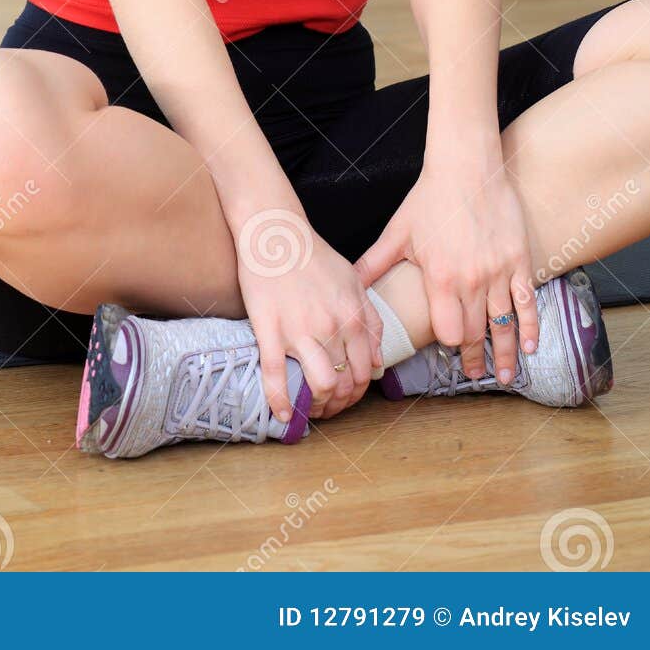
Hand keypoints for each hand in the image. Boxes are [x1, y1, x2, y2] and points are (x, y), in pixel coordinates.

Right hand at [231, 203, 384, 423]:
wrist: (276, 234)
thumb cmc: (314, 256)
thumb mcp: (354, 282)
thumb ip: (371, 322)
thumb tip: (378, 364)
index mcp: (353, 317)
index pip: (365, 371)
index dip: (358, 392)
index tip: (347, 395)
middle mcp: (331, 327)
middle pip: (344, 384)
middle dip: (339, 404)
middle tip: (329, 406)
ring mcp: (299, 331)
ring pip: (318, 387)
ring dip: (317, 407)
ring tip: (310, 408)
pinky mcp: (270, 330)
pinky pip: (276, 377)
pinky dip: (281, 403)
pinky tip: (283, 415)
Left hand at [352, 158, 539, 384]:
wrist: (466, 168)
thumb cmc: (430, 199)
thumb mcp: (397, 234)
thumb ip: (373, 264)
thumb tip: (349, 284)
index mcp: (441, 278)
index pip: (448, 332)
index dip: (448, 345)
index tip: (447, 350)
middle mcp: (472, 281)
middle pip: (476, 334)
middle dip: (475, 358)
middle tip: (473, 374)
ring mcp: (498, 272)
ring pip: (504, 325)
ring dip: (505, 355)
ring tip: (505, 376)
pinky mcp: (519, 261)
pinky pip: (527, 303)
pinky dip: (529, 327)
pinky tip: (529, 347)